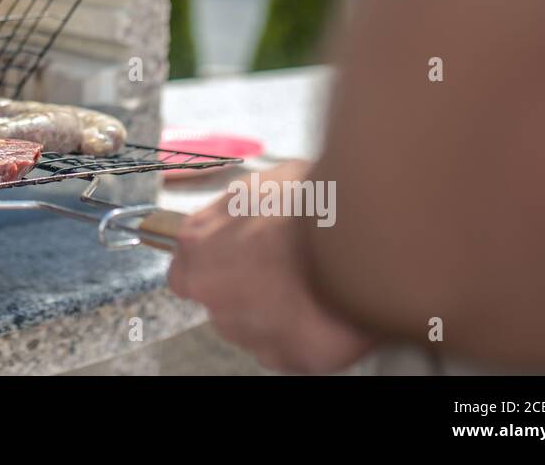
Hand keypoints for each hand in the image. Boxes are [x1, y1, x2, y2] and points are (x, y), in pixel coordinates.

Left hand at [167, 160, 375, 372]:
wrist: (362, 238)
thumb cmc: (311, 201)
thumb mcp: (260, 185)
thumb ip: (233, 212)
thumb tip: (234, 217)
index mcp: (198, 249)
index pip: (182, 273)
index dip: (209, 267)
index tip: (232, 260)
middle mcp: (214, 296)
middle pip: (222, 302)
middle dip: (247, 289)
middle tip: (285, 269)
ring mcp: (250, 332)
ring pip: (255, 328)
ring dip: (276, 313)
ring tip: (312, 285)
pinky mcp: (290, 358)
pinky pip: (291, 349)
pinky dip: (307, 333)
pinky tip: (327, 306)